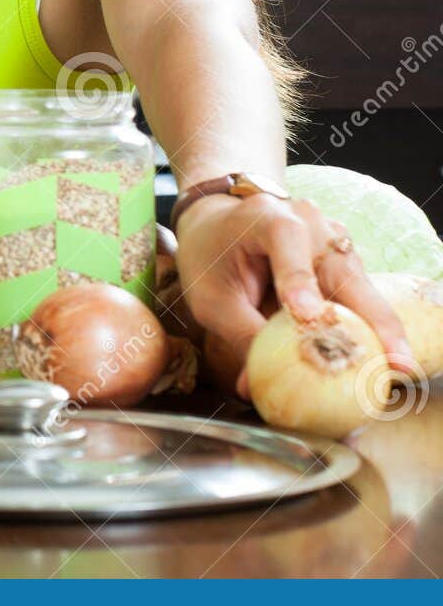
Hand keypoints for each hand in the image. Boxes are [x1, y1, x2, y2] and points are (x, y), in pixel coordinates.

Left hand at [175, 191, 413, 397]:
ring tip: (396, 369)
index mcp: (267, 217)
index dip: (298, 276)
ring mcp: (333, 238)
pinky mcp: (345, 260)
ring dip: (380, 328)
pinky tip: (385, 361)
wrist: (218, 225)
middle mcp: (309, 221)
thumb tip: (252, 388)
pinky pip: (361, 295)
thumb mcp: (211, 297)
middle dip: (371, 317)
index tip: (306, 314)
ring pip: (362, 286)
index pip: (286, 239)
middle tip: (393, 361)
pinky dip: (371, 327)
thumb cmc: (210, 258)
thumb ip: (238, 334)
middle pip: (343, 268)